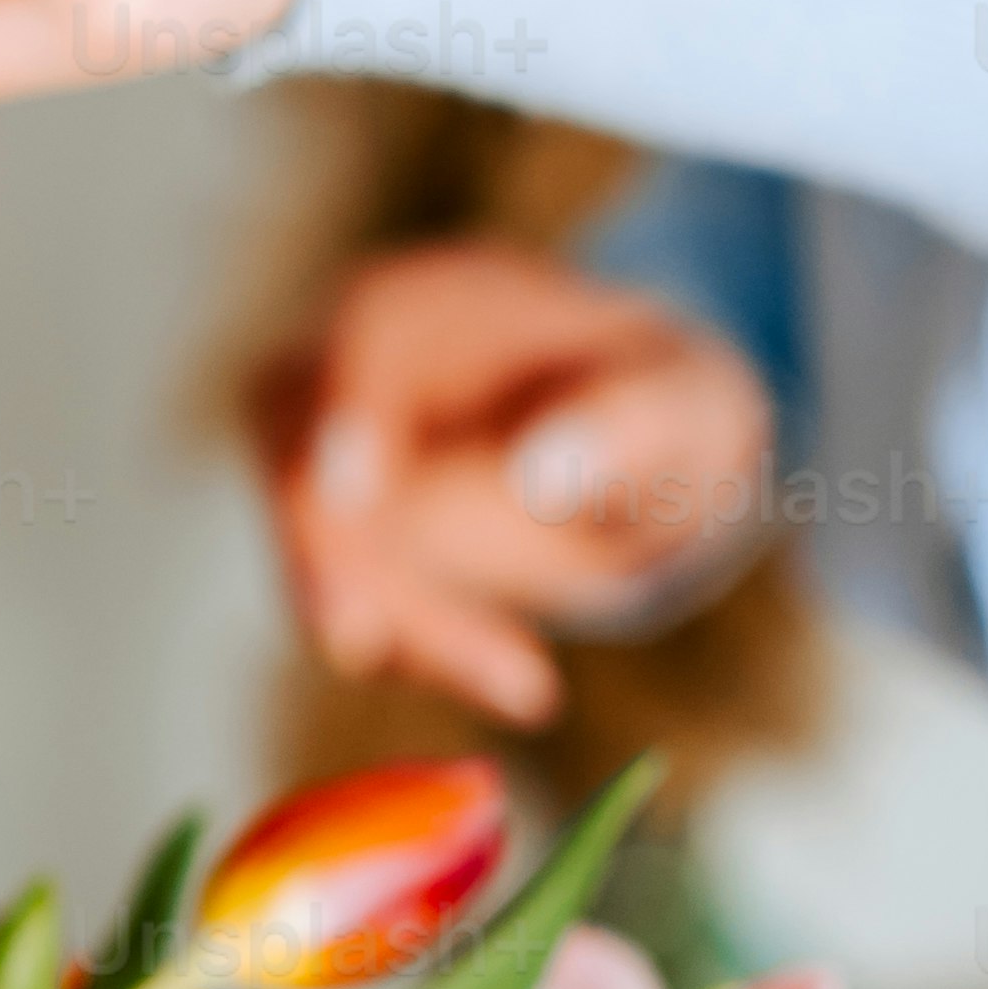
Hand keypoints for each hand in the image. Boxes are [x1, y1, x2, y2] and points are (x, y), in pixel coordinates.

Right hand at [259, 238, 778, 725]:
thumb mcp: (688, 400)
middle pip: (299, 455)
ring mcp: (325, 462)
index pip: (362, 340)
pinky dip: (420, 651)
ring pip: (316, 550)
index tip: (346, 489)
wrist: (631, 447)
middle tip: (368, 648)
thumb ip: (636, 418)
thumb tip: (541, 475)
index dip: (341, 409)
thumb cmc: (660, 405)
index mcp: (429, 303)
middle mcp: (348, 373)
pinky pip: (351, 603)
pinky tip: (516, 680)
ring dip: (398, 627)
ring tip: (525, 685)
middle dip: (325, 555)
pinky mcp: (336, 543)